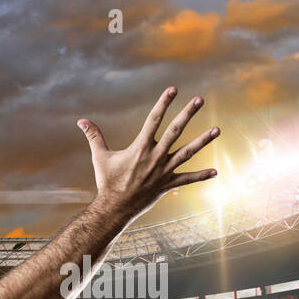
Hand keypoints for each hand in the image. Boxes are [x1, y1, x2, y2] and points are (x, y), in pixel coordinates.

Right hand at [78, 87, 218, 221]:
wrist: (113, 209)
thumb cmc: (106, 182)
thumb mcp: (100, 157)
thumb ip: (94, 137)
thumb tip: (81, 121)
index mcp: (140, 148)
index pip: (153, 120)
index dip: (163, 103)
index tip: (173, 89)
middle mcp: (154, 157)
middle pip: (175, 131)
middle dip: (188, 114)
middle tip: (200, 99)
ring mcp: (163, 171)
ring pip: (187, 153)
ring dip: (203, 141)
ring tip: (218, 129)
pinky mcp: (167, 185)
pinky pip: (187, 179)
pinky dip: (201, 176)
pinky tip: (215, 172)